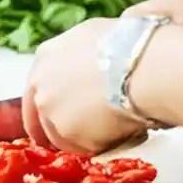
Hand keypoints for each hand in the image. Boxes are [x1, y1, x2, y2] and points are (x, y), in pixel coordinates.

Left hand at [23, 17, 146, 154]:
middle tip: (77, 136)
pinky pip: (81, 147)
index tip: (54, 114)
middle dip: (55, 127)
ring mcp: (50, 110)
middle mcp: (40, 83)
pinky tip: (119, 134)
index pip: (37, 86)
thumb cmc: (133, 45)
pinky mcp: (65, 132)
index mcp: (47, 56)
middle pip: (41, 114)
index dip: (49, 102)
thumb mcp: (97, 35)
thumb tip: (91, 60)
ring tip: (113, 128)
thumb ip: (80, 53)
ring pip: (60, 136)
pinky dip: (98, 146)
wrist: (145, 67)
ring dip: (82, 137)